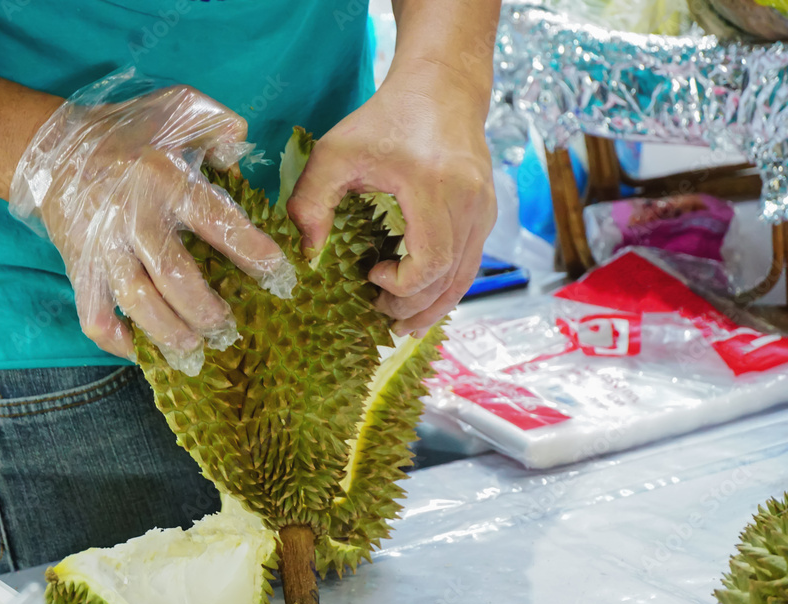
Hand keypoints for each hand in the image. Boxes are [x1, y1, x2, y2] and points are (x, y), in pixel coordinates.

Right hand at [10, 77, 295, 374]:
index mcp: (164, 179)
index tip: (281, 278)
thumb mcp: (178, 111)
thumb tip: (244, 160)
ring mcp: (103, 247)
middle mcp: (133, 217)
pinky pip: (93, 314)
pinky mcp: (80, 267)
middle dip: (207, 309)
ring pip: (137, 301)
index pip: (217, 220)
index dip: (252, 251)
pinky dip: (116, 339)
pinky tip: (141, 352)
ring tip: (195, 353)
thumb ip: (220, 128)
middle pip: (174, 275)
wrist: (52, 148)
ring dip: (168, 333)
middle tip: (231, 329)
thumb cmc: (127, 132)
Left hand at [287, 63, 495, 337]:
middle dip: (412, 307)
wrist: (442, 88)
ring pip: (465, 279)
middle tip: (378, 316)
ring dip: (433, 307)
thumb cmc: (385, 119)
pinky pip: (469, 264)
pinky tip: (422, 301)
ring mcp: (484, 210)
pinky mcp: (486, 214)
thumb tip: (307, 256)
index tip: (369, 274)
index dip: (400, 285)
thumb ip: (310, 201)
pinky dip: (445, 288)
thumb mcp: (335, 152)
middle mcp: (470, 202)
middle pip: (449, 280)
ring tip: (402, 326)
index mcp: (433, 186)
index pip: (430, 263)